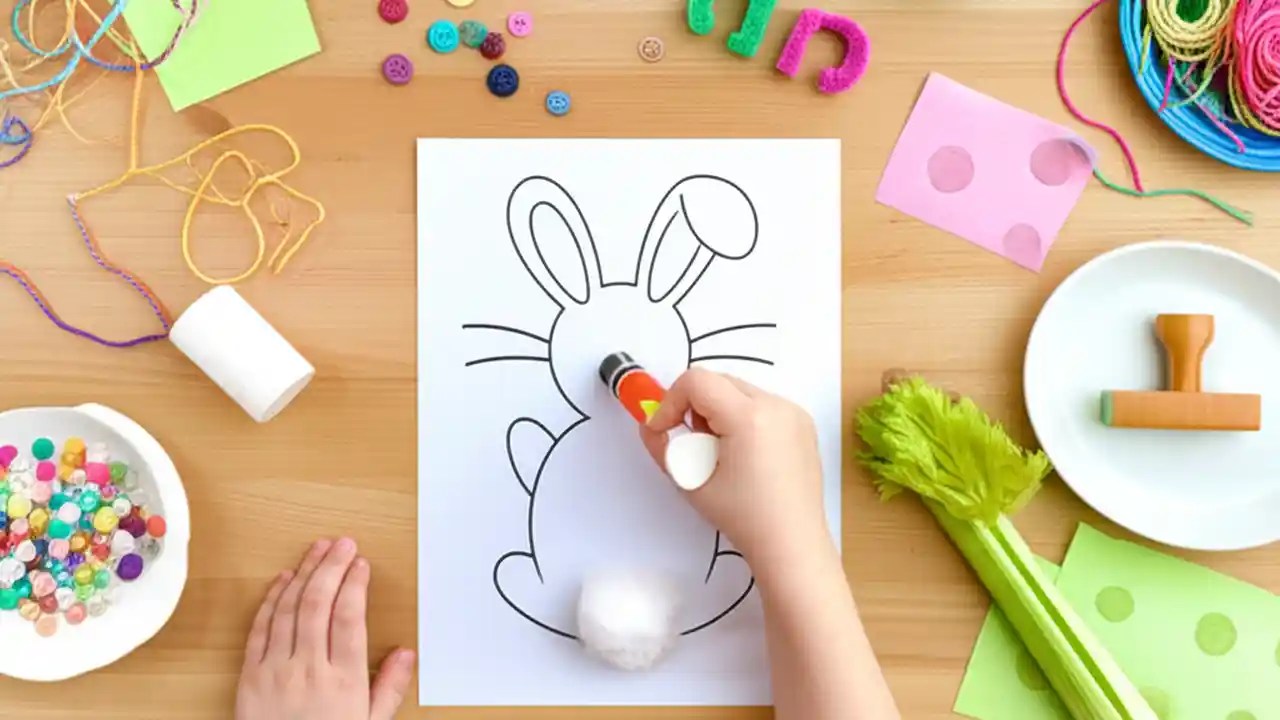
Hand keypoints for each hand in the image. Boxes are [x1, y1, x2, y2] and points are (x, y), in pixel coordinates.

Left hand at [236, 538, 415, 719]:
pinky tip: (283, 581)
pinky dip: (271, 599)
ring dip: (304, 573)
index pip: (349, 616)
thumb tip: (407, 654)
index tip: (361, 563)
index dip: (355, 583)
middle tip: (342, 543)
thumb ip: (389, 689)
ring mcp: (275, 670)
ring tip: (317, 551)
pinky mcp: (250, 676)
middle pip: (319, 603)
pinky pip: (260, 628)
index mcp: (343, 681)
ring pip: (289, 608)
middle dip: (331, 566)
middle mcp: (308, 670)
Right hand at [640, 369, 830, 575]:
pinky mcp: (803, 423)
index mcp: (749, 417)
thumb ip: (662, 447)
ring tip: (718, 451)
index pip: (696, 381)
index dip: (670, 401)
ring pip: (740, 391)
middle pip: (719, 381)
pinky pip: (763, 404)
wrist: (791, 543)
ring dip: (719, 410)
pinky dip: (743, 417)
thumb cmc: (742, 517)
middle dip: (695, 405)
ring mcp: (794, 412)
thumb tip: (650, 426)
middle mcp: (776, 405)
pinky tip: (744, 454)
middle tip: (691, 442)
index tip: (664, 430)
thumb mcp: (691, 482)